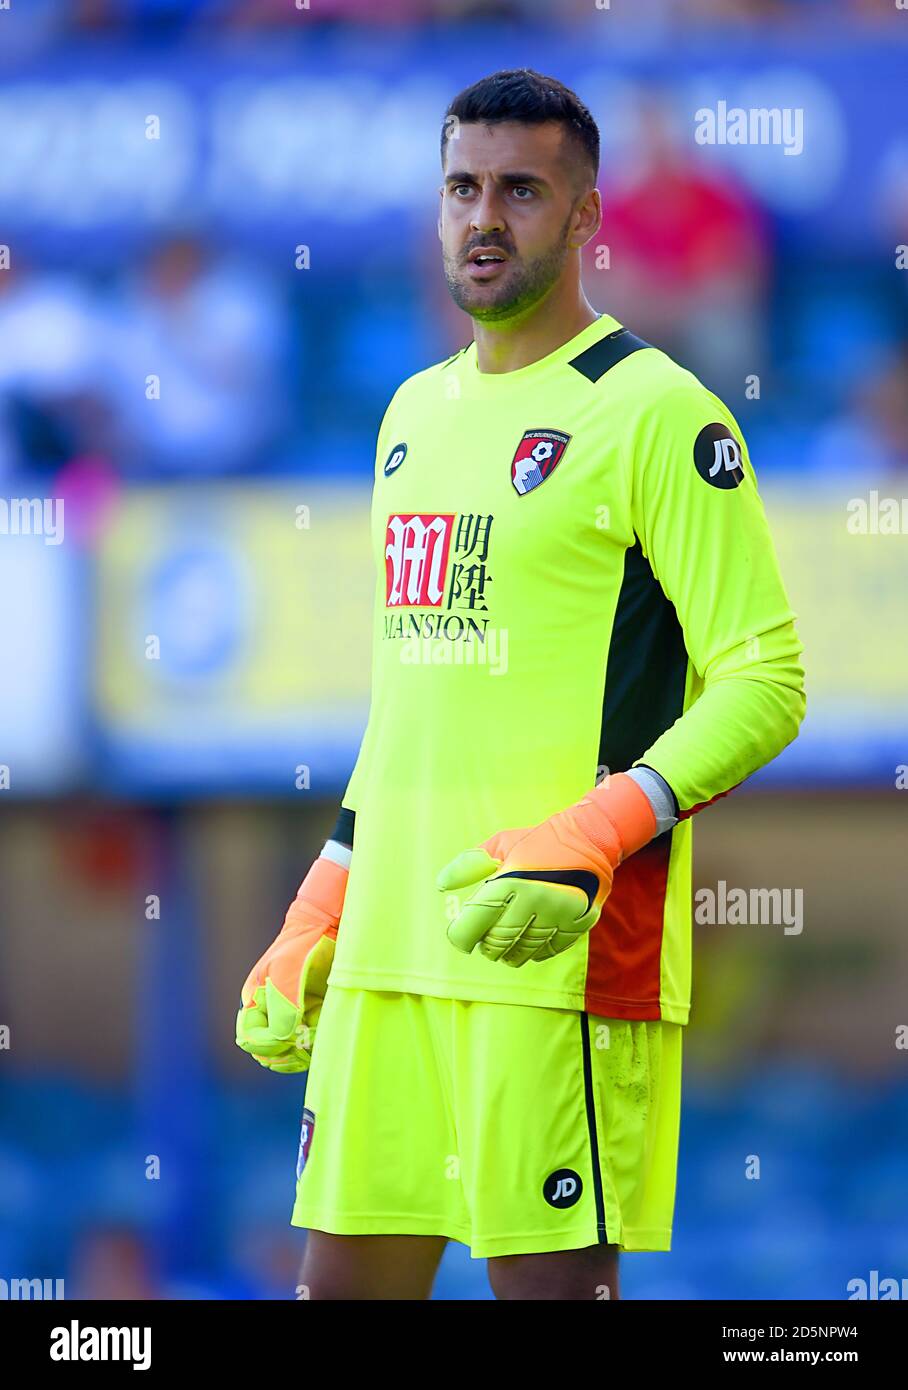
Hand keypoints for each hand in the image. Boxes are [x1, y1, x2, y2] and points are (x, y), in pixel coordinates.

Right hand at [235, 856, 346, 1072]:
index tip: (287, 1040)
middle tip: (303, 1044)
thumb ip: (282, 1005)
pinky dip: (316, 1044)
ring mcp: (292, 1017)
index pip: (249, 1039)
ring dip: (301, 1051)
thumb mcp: (286, 971)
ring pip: (289, 1052)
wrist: (326, 928)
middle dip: (284, 1053)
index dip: (266, 1045)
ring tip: (315, 1036)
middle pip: (268, 1052)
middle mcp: (271, 1013)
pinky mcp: (312, 1017)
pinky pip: (309, 1043)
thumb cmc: (300, 945)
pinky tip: (323, 1031)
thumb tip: (282, 1038)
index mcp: (255, 1002)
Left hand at [437, 774, 655, 967]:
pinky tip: (529, 945)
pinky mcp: (578, 922)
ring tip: (504, 949)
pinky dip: (535, 952)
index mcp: (510, 880)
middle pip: (498, 941)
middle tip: (484, 943)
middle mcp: (534, 900)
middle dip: (486, 946)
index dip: (461, 936)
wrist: (591, 837)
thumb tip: (442, 884)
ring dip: (509, 953)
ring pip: (524, 949)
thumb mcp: (501, 843)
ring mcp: (559, 914)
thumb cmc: (539, 841)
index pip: (475, 923)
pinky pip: (549, 949)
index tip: (460, 938)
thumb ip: (469, 865)